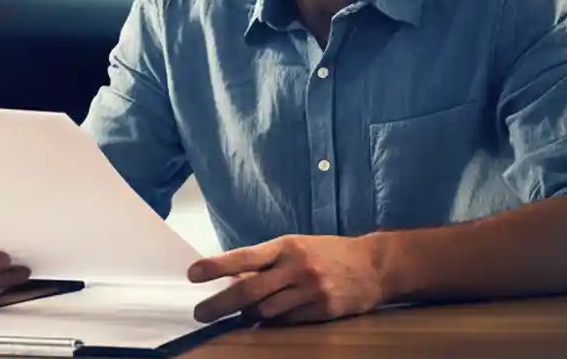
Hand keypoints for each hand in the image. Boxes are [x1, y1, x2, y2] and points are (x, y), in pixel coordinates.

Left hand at [187, 234, 384, 325]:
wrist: (373, 265)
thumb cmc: (326, 253)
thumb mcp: (295, 247)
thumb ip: (267, 262)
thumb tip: (233, 279)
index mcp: (285, 246)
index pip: (244, 257)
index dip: (217, 266)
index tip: (193, 274)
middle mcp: (296, 267)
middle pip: (250, 290)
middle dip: (220, 303)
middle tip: (200, 313)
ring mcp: (310, 290)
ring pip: (266, 310)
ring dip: (248, 315)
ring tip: (239, 315)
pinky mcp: (323, 310)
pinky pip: (288, 321)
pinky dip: (274, 321)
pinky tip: (268, 319)